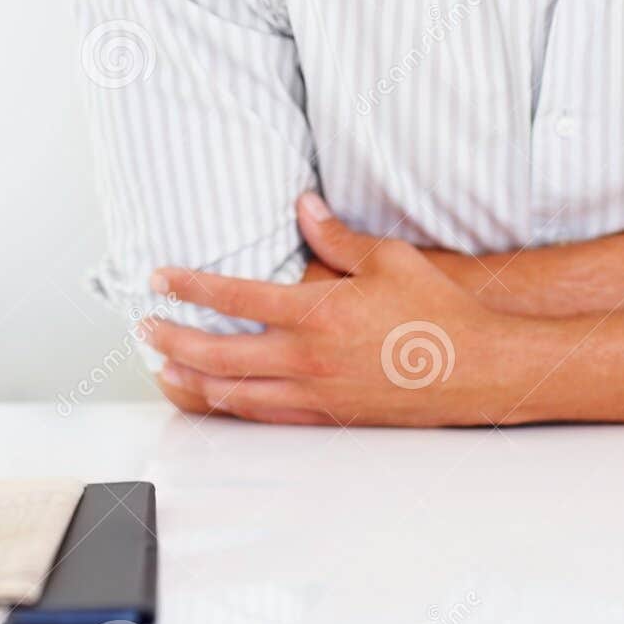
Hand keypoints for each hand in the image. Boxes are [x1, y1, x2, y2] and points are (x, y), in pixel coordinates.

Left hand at [146, 193, 541, 425]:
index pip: (234, 299)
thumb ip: (337, 236)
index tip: (160, 278)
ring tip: (164, 366)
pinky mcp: (331, 419)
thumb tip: (304, 204)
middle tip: (145, 326)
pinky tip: (220, 401)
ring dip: (192, 380)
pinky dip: (234, 409)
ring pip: (235, 394)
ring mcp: (317, 395)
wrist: (479, 371)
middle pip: (218, 354)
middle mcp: (308, 359)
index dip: (190, 287)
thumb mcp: (389, 259)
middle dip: (173, 338)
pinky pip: (268, 419)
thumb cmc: (438, 314)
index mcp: (317, 313)